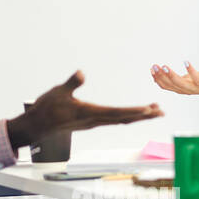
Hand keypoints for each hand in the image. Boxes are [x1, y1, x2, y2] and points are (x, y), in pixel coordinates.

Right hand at [8, 71, 162, 150]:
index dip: (134, 111)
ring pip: (121, 120)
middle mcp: (95, 120)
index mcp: (89, 113)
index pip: (117, 112)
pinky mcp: (91, 122)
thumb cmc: (46, 108)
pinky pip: (115, 120)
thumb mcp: (58, 92)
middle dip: (144, 115)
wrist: (37, 126)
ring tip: (154, 111)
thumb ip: (72, 83)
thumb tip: (82, 72)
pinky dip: (127, 116)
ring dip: (138, 117)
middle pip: (124, 118)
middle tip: (161, 111)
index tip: (149, 109)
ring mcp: (94, 122)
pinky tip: (134, 114)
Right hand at [150, 62, 198, 101]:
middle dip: (160, 76)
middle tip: (154, 66)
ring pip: (180, 83)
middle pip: (170, 85)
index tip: (151, 69)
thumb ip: (175, 78)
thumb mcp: (186, 80)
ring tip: (164, 66)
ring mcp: (195, 88)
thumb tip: (160, 73)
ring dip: (171, 75)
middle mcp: (186, 90)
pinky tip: (186, 62)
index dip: (157, 79)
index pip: (165, 86)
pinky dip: (190, 70)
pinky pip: (196, 78)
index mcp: (180, 89)